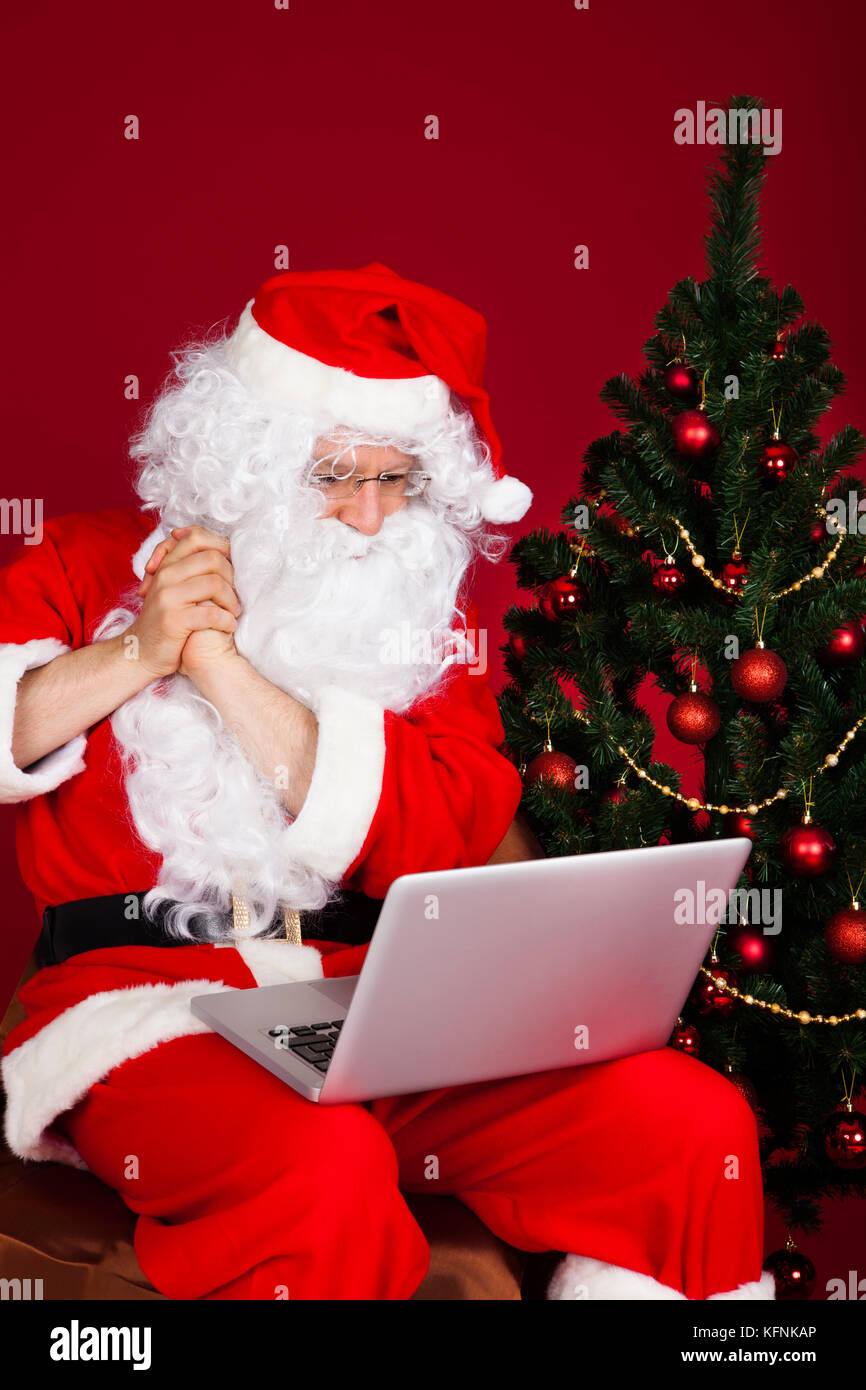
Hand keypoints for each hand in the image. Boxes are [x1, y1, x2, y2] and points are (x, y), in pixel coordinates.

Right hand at [129, 525, 241, 678]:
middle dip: (232, 576)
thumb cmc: (166, 620)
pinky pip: (211, 614)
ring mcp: (168, 597)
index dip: (221, 545)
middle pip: (212, 558)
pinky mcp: (174, 620)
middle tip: (235, 594)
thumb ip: (189, 568)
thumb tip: (221, 550)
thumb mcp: (173, 588)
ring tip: (234, 612)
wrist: (142, 652)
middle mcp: (166, 575)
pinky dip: (227, 621)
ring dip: (232, 600)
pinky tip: (228, 626)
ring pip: (215, 583)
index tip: (230, 564)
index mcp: (168, 564)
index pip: (196, 537)